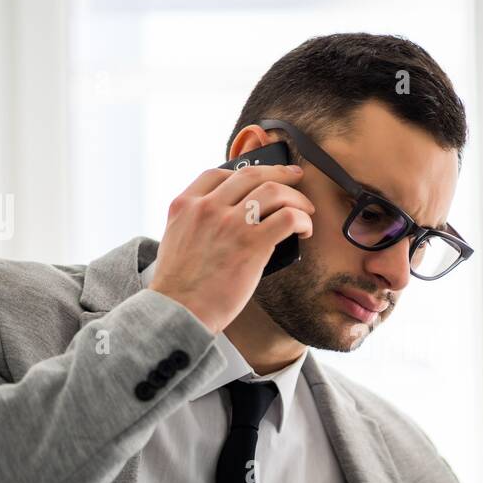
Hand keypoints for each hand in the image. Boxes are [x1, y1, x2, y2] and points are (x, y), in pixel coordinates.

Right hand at [150, 163, 314, 332]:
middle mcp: (207, 208)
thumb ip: (197, 223)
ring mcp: (230, 223)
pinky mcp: (252, 243)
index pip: (217, 174)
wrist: (179, 311)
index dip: (244, 171)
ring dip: (296, 198)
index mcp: (184, 205)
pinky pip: (288, 217)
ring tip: (305, 209)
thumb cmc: (180, 288)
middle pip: (251, 174)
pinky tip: (304, 230)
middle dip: (279, 174)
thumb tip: (232, 219)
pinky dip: (302, 219)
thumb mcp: (177, 241)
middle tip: (295, 178)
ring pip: (273, 191)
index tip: (260, 176)